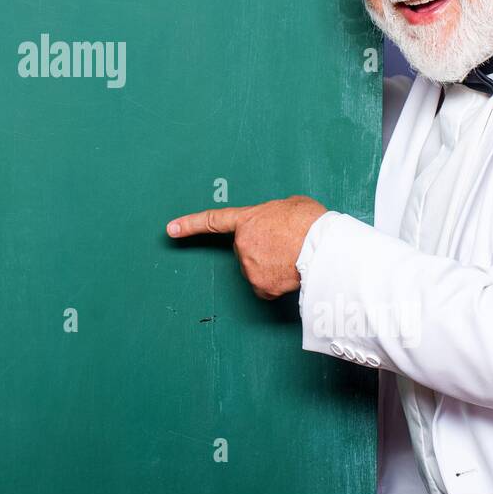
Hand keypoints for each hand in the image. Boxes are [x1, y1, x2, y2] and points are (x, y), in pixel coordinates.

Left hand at [165, 196, 328, 299]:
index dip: (189, 225)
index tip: (170, 229)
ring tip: (293, 258)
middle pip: (246, 251)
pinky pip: (266, 288)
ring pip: (256, 271)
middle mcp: (242, 244)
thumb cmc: (311, 222)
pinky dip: (276, 284)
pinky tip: (291, 275)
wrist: (322, 244)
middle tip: (286, 246)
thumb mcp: (290, 205)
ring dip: (271, 267)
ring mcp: (249, 266)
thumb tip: (278, 224)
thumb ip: (274, 214)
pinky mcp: (261, 286)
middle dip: (262, 250)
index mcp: (247, 219)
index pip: (212, 220)